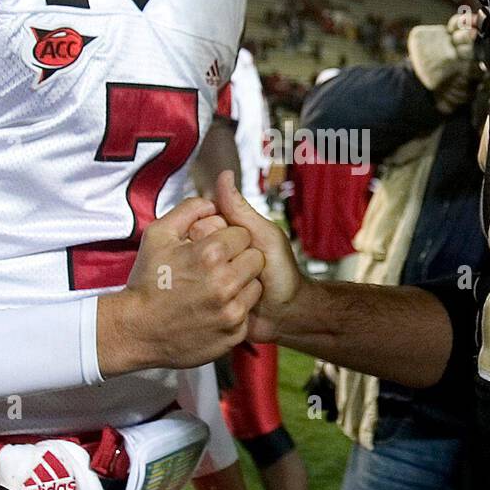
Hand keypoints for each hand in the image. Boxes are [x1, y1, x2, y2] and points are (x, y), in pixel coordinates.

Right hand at [96, 196, 264, 375]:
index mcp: (208, 253)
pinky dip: (235, 311)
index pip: (242, 234)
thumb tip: (221, 184)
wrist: (136, 332)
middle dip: (238, 260)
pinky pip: (247, 313)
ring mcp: (230, 310)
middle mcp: (224, 282)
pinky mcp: (233, 333)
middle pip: (254, 259)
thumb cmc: (146, 281)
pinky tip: (213, 311)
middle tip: (215, 269)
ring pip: (255, 286)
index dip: (227, 239)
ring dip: (240, 285)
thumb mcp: (158, 235)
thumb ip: (190, 208)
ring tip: (214, 290)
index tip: (212, 249)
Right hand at [210, 171, 301, 342]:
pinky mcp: (211, 310)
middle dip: (225, 260)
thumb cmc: (280, 272)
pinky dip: (223, 305)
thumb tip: (225, 174)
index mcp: (220, 240)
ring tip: (239, 288)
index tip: (238, 245)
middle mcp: (211, 263)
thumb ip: (240, 208)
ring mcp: (209, 289)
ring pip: (203, 276)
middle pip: (201, 249)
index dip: (222, 233)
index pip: (204, 225)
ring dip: (227, 285)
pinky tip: (233, 305)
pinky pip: (208, 301)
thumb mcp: (263, 235)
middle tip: (240, 268)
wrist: (289, 315)